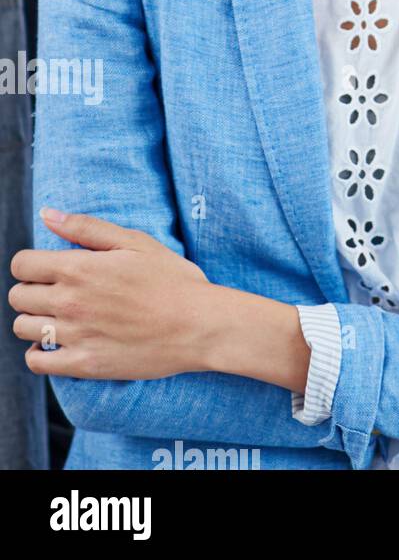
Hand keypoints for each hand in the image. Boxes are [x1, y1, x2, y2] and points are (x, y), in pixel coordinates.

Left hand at [10, 209, 209, 379]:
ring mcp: (74, 335)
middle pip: (18, 296)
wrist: (198, 325)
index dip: (31, 263)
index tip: (48, 267)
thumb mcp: (137, 242)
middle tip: (60, 290)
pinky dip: (40, 353)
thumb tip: (48, 215)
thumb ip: (87, 228)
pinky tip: (60, 343)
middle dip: (33, 289)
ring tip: (61, 316)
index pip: (22, 265)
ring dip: (36, 320)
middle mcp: (69, 302)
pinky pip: (36, 362)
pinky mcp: (82, 364)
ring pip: (23, 328)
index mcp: (79, 268)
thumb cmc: (173, 279)